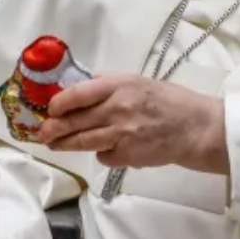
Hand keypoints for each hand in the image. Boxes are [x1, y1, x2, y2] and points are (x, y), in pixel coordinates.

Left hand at [40, 74, 229, 173]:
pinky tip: (105, 149)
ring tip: (55, 145)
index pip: (78, 94)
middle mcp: (118, 108)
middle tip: (43, 133)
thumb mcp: (138, 82)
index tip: (50, 109)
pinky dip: (101, 153)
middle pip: (75, 121)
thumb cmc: (168, 102)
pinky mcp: (128, 155)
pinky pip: (103, 155)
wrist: (196, 128)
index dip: (59, 104)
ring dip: (66, 144)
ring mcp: (122, 133)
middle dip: (54, 128)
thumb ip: (109, 86)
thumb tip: (79, 91)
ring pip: (83, 141)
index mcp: (119, 85)